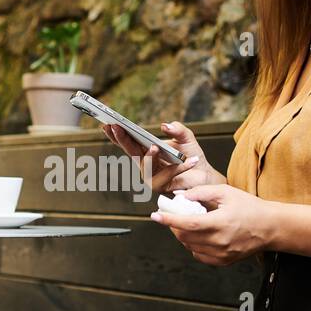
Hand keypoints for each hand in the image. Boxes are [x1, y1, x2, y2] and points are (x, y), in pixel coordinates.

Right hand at [100, 120, 222, 194]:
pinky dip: (179, 167)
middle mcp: (145, 163)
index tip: (107, 123)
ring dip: (150, 156)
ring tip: (156, 147)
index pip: (128, 141)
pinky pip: (167, 175)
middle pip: (131, 151)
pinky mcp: (160, 186)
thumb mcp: (186, 137)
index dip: (116, 134)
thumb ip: (177, 129)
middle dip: (123, 139)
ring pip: (146, 165)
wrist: (204, 173)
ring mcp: (150, 176)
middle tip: (117, 127)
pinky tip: (190, 160)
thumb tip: (164, 126)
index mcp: (146, 150)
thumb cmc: (191, 154)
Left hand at [150, 183, 271, 265]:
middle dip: (174, 225)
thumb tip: (180, 197)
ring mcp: (221, 254)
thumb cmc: (250, 208)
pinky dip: (193, 245)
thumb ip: (201, 192)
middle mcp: (220, 242)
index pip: (188, 223)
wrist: (271, 227)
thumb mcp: (226, 193)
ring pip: (190, 246)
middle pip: (185, 236)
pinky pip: (199, 255)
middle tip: (173, 215)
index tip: (155, 216)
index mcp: (221, 223)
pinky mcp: (223, 261)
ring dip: (183, 235)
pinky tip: (199, 235)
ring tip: (190, 222)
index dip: (169, 220)